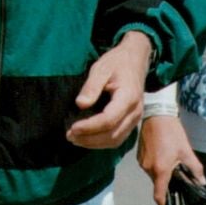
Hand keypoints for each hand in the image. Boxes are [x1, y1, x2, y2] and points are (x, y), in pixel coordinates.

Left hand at [67, 32, 151, 150]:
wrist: (136, 60)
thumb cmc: (117, 63)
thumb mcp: (101, 69)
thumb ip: (91, 87)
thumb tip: (81, 104)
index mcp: (128, 97)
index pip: (109, 120)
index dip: (89, 127)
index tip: (72, 128)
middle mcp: (135, 112)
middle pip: (112, 135)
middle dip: (89, 139)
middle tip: (69, 136)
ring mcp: (135, 119)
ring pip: (116, 140)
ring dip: (94, 144)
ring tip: (76, 139)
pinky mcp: (132, 122)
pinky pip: (118, 138)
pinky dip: (102, 142)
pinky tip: (88, 138)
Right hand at [137, 115, 205, 204]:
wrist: (157, 115)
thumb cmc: (172, 132)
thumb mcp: (186, 151)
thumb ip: (195, 169)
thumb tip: (202, 182)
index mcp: (161, 170)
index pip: (159, 195)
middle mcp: (149, 169)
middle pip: (158, 184)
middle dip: (167, 183)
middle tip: (177, 177)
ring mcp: (142, 162)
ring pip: (153, 175)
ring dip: (162, 173)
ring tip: (171, 162)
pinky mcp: (139, 156)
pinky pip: (149, 166)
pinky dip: (156, 166)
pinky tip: (163, 155)